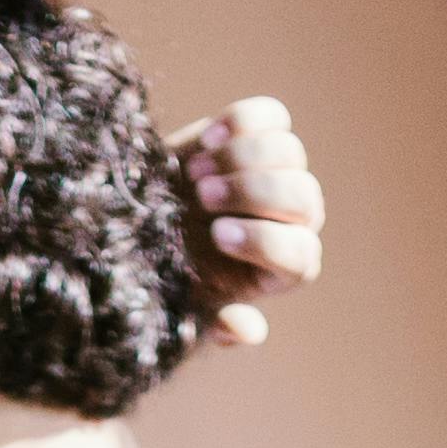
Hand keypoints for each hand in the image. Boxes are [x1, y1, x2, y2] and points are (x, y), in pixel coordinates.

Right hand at [171, 96, 326, 347]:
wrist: (143, 219)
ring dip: (240, 159)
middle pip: (303, 197)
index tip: (218, 235)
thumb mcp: (186, 304)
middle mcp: (293, 218)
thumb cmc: (168, 268)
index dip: (265, 242)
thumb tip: (248, 331)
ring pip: (289, 153)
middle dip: (253, 193)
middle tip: (203, 196)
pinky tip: (208, 139)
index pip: (300, 254)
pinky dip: (240, 123)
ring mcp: (280, 171)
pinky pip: (271, 116)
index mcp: (284, 266)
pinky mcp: (260, 132)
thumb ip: (216, 321)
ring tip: (196, 173)